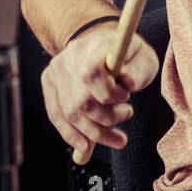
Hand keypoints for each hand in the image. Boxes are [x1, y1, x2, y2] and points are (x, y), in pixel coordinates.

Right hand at [41, 28, 158, 155]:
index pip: (91, 72)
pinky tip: (85, 145)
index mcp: (93, 46)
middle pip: (80, 100)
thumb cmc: (127, 55)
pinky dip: (71, 134)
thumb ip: (138, 70)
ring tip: (117, 136)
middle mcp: (69, 57)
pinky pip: (56, 115)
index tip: (127, 97)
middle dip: (106, 119)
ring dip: (93, 133)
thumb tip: (129, 83)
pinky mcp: (49, 82)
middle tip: (127, 115)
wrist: (102, 44)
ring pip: (69, 113)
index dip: (109, 93)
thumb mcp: (143, 58)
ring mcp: (56, 69)